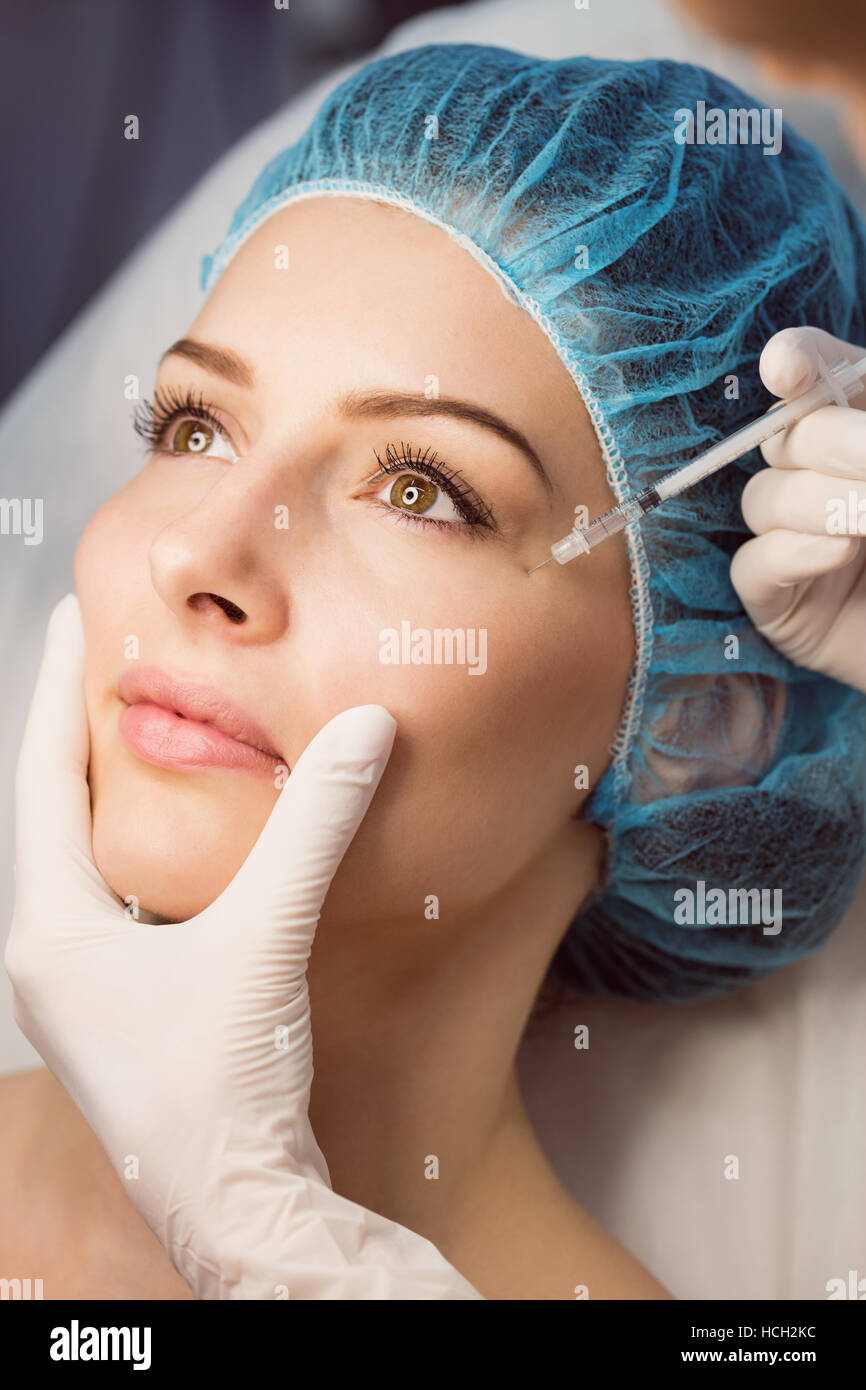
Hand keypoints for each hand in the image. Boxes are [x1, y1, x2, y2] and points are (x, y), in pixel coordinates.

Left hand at [5, 594, 482, 1299]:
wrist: (243, 1213)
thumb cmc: (225, 1091)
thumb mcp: (266, 939)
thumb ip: (314, 828)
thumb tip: (366, 730)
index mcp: (50, 937)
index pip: (41, 782)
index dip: (59, 692)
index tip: (73, 619)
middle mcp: (52, 962)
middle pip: (57, 819)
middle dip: (82, 737)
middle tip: (108, 660)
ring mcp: (90, 995)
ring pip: (92, 866)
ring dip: (117, 798)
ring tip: (144, 731)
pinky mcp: (134, 1015)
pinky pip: (130, 907)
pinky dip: (154, 855)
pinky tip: (193, 837)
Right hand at [730, 326, 865, 692]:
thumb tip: (826, 405)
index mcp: (861, 429)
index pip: (812, 373)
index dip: (795, 361)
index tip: (788, 369)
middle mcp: (821, 477)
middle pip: (784, 436)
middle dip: (833, 443)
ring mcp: (795, 540)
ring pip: (765, 498)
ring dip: (823, 503)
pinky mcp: (780, 603)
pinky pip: (752, 565)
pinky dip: (791, 553)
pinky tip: (839, 554)